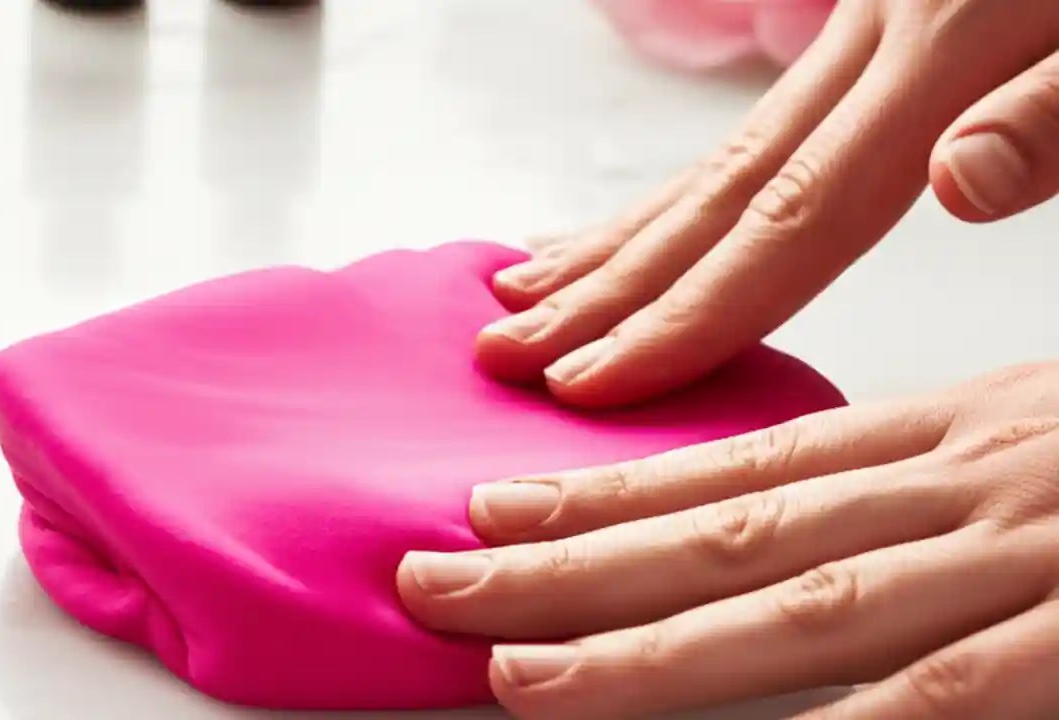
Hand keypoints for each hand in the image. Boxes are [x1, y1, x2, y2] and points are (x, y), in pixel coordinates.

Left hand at [398, 362, 1058, 718]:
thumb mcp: (1035, 449)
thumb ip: (921, 489)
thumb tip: (802, 526)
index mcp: (947, 441)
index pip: (734, 469)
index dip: (603, 494)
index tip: (490, 509)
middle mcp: (960, 489)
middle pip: (720, 535)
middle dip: (565, 568)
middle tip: (434, 585)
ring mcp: (1025, 563)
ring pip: (795, 610)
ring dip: (644, 652)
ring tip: (514, 677)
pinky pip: (944, 693)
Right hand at [477, 0, 1058, 406]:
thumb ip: (1051, 108)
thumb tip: (957, 187)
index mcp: (934, 58)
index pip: (788, 222)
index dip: (687, 312)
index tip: (589, 381)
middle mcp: (865, 52)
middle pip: (715, 198)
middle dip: (607, 290)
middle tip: (504, 354)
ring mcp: (853, 38)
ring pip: (711, 163)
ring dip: (613, 241)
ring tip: (521, 292)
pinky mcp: (867, 32)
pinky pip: (747, 130)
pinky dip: (674, 190)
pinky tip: (627, 225)